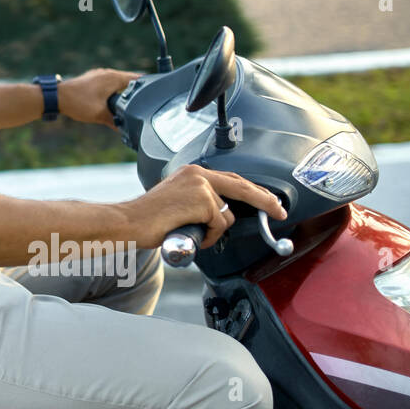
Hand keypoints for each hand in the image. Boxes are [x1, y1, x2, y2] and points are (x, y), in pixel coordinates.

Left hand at [58, 68, 142, 128]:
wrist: (56, 97)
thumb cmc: (77, 103)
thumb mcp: (100, 115)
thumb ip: (116, 121)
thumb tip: (126, 130)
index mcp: (113, 78)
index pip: (138, 79)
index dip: (147, 88)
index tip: (155, 95)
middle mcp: (107, 73)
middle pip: (130, 80)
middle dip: (137, 92)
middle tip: (145, 103)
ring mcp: (99, 75)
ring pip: (119, 82)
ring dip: (125, 91)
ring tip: (132, 104)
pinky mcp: (93, 79)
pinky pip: (110, 83)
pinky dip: (115, 91)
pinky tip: (115, 101)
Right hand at [124, 164, 286, 249]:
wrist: (129, 222)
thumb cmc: (148, 218)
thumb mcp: (177, 202)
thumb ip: (199, 201)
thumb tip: (220, 213)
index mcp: (192, 172)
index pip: (231, 178)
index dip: (253, 189)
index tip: (269, 199)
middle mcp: (198, 173)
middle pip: (242, 186)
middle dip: (265, 200)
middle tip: (280, 211)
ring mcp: (201, 186)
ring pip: (227, 214)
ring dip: (215, 230)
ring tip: (192, 232)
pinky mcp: (202, 201)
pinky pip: (219, 225)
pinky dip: (208, 236)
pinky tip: (190, 234)